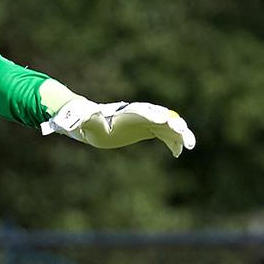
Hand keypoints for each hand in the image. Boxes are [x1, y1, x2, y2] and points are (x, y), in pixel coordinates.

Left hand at [42, 96, 196, 156]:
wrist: (92, 122)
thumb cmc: (87, 122)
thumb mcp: (84, 122)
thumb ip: (80, 119)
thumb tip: (73, 119)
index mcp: (126, 112)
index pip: (143, 111)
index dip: (153, 115)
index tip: (164, 120)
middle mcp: (140, 114)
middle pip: (161, 116)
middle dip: (174, 124)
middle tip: (184, 132)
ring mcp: (146, 121)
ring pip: (167, 126)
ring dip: (179, 134)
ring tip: (190, 145)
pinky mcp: (148, 129)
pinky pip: (165, 135)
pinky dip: (173, 142)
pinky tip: (179, 152)